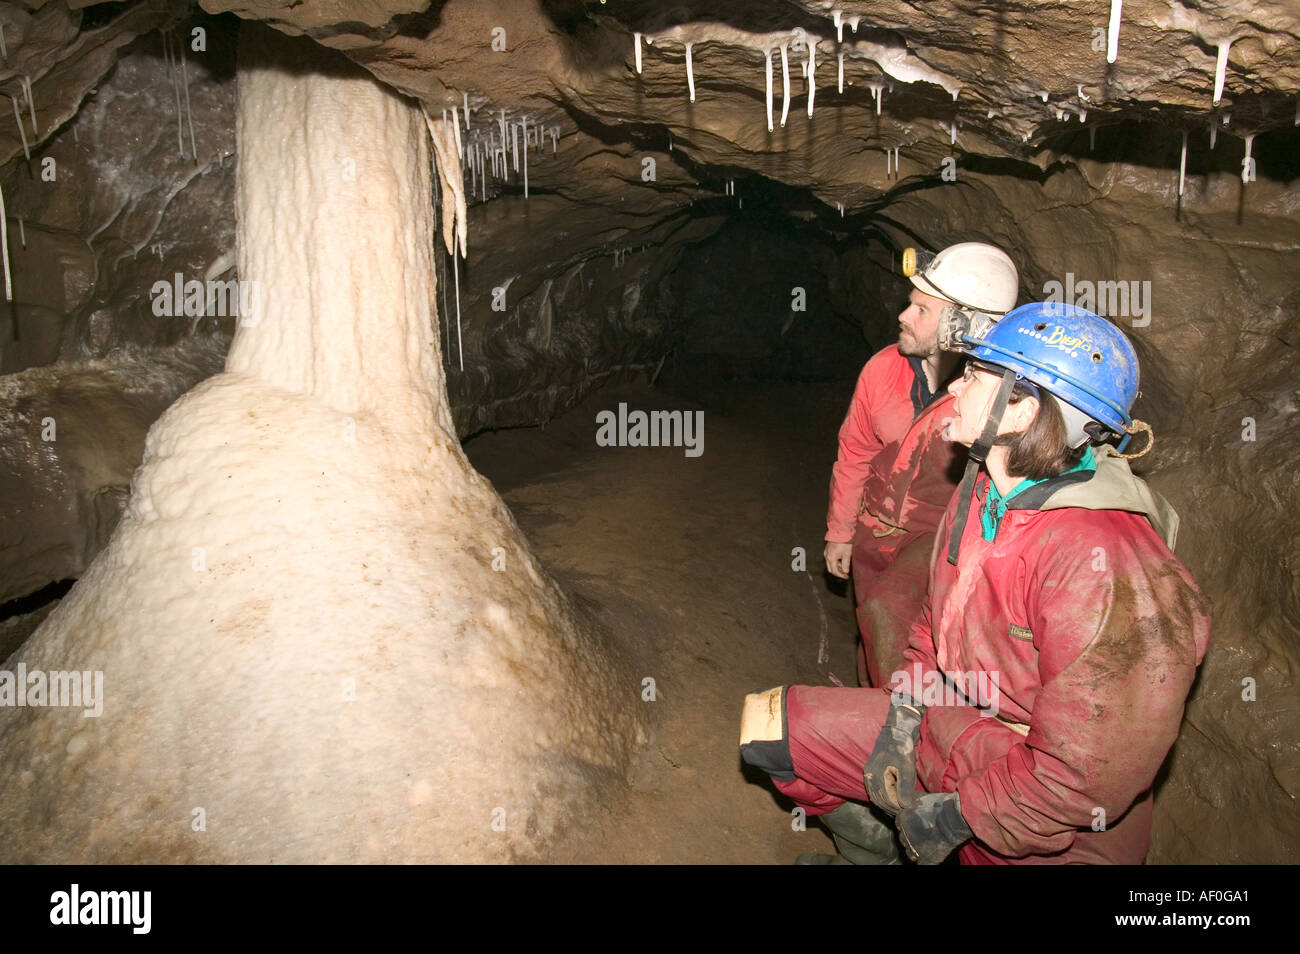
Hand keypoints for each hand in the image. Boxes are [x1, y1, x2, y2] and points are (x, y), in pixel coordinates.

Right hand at [824, 541, 852, 577]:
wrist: (840, 531)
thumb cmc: (844, 541)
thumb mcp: (847, 554)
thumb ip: (845, 564)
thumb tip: (845, 571)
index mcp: (831, 558)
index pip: (835, 571)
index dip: (841, 575)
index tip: (846, 576)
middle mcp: (827, 556)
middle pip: (830, 569)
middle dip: (838, 572)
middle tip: (845, 573)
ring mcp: (826, 552)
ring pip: (830, 564)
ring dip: (836, 567)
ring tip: (844, 566)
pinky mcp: (827, 549)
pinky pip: (829, 559)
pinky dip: (835, 562)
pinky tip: (841, 560)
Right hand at [862, 700, 922, 815]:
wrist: (896, 730)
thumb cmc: (902, 748)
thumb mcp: (906, 768)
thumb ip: (904, 788)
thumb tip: (904, 805)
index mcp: (876, 775)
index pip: (884, 799)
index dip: (895, 807)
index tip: (905, 812)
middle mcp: (869, 775)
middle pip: (878, 798)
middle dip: (890, 807)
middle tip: (902, 812)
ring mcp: (869, 772)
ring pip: (875, 794)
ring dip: (886, 802)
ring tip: (898, 807)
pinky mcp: (873, 769)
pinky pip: (875, 787)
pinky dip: (883, 794)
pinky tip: (892, 797)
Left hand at [896, 792, 972, 864]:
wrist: (952, 818)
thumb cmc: (938, 806)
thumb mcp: (918, 797)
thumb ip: (907, 800)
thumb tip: (902, 799)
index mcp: (901, 820)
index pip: (900, 825)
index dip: (908, 825)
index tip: (917, 825)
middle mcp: (904, 835)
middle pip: (904, 839)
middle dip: (912, 837)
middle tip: (925, 833)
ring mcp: (914, 848)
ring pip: (910, 852)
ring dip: (916, 849)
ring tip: (928, 843)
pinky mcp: (924, 859)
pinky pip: (920, 862)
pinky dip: (925, 860)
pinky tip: (931, 853)